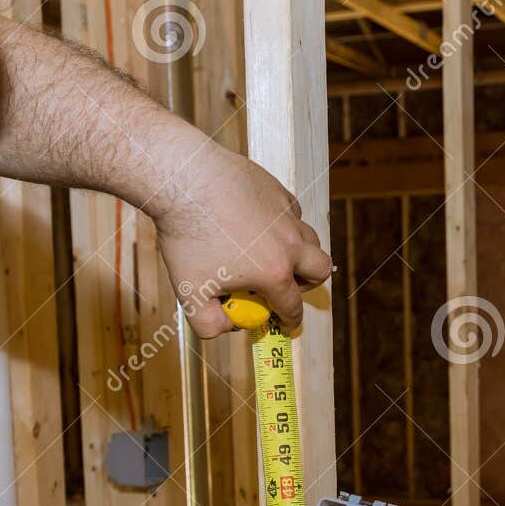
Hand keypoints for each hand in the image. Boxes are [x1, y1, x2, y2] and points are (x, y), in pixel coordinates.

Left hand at [153, 143, 331, 338]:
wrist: (184, 178)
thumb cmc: (186, 236)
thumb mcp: (189, 293)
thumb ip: (208, 324)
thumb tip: (227, 327)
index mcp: (274, 273)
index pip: (293, 306)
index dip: (290, 321)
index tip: (286, 323)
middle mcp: (289, 243)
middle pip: (320, 270)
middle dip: (309, 284)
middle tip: (288, 286)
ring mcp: (286, 214)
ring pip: (311, 238)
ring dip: (300, 253)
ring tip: (272, 254)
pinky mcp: (277, 189)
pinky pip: (293, 212)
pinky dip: (284, 224)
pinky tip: (258, 225)